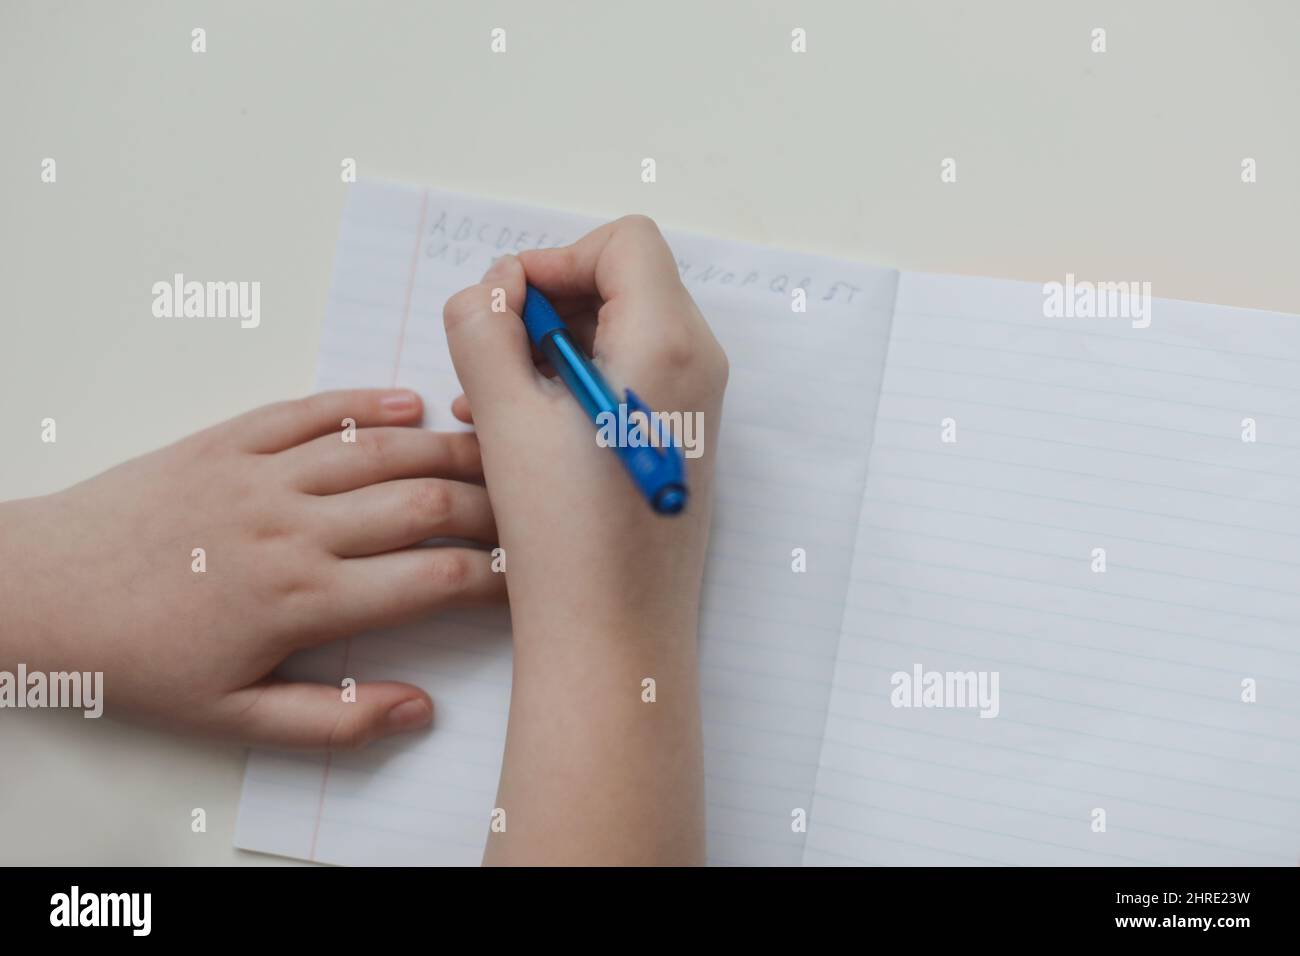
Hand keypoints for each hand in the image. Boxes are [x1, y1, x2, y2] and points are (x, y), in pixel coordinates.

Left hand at [0, 390, 504, 749]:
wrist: (39, 594)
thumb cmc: (136, 660)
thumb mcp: (232, 717)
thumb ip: (336, 720)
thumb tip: (421, 709)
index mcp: (304, 601)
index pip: (433, 579)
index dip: (496, 576)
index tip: (528, 576)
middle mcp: (296, 528)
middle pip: (424, 501)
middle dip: (492, 503)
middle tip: (529, 507)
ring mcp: (262, 476)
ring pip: (380, 449)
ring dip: (447, 443)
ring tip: (494, 445)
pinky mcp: (229, 440)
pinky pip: (312, 410)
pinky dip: (365, 402)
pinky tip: (407, 401)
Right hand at [444, 216, 727, 644]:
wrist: (614, 636)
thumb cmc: (563, 531)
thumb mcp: (504, 415)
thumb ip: (483, 327)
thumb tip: (494, 290)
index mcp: (668, 340)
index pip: (623, 242)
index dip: (555, 259)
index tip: (505, 311)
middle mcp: (697, 363)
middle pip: (623, 282)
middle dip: (547, 306)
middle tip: (490, 358)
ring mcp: (695, 405)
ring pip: (620, 332)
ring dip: (550, 349)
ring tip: (490, 400)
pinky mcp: (679, 440)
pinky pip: (627, 379)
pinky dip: (573, 384)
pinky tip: (519, 431)